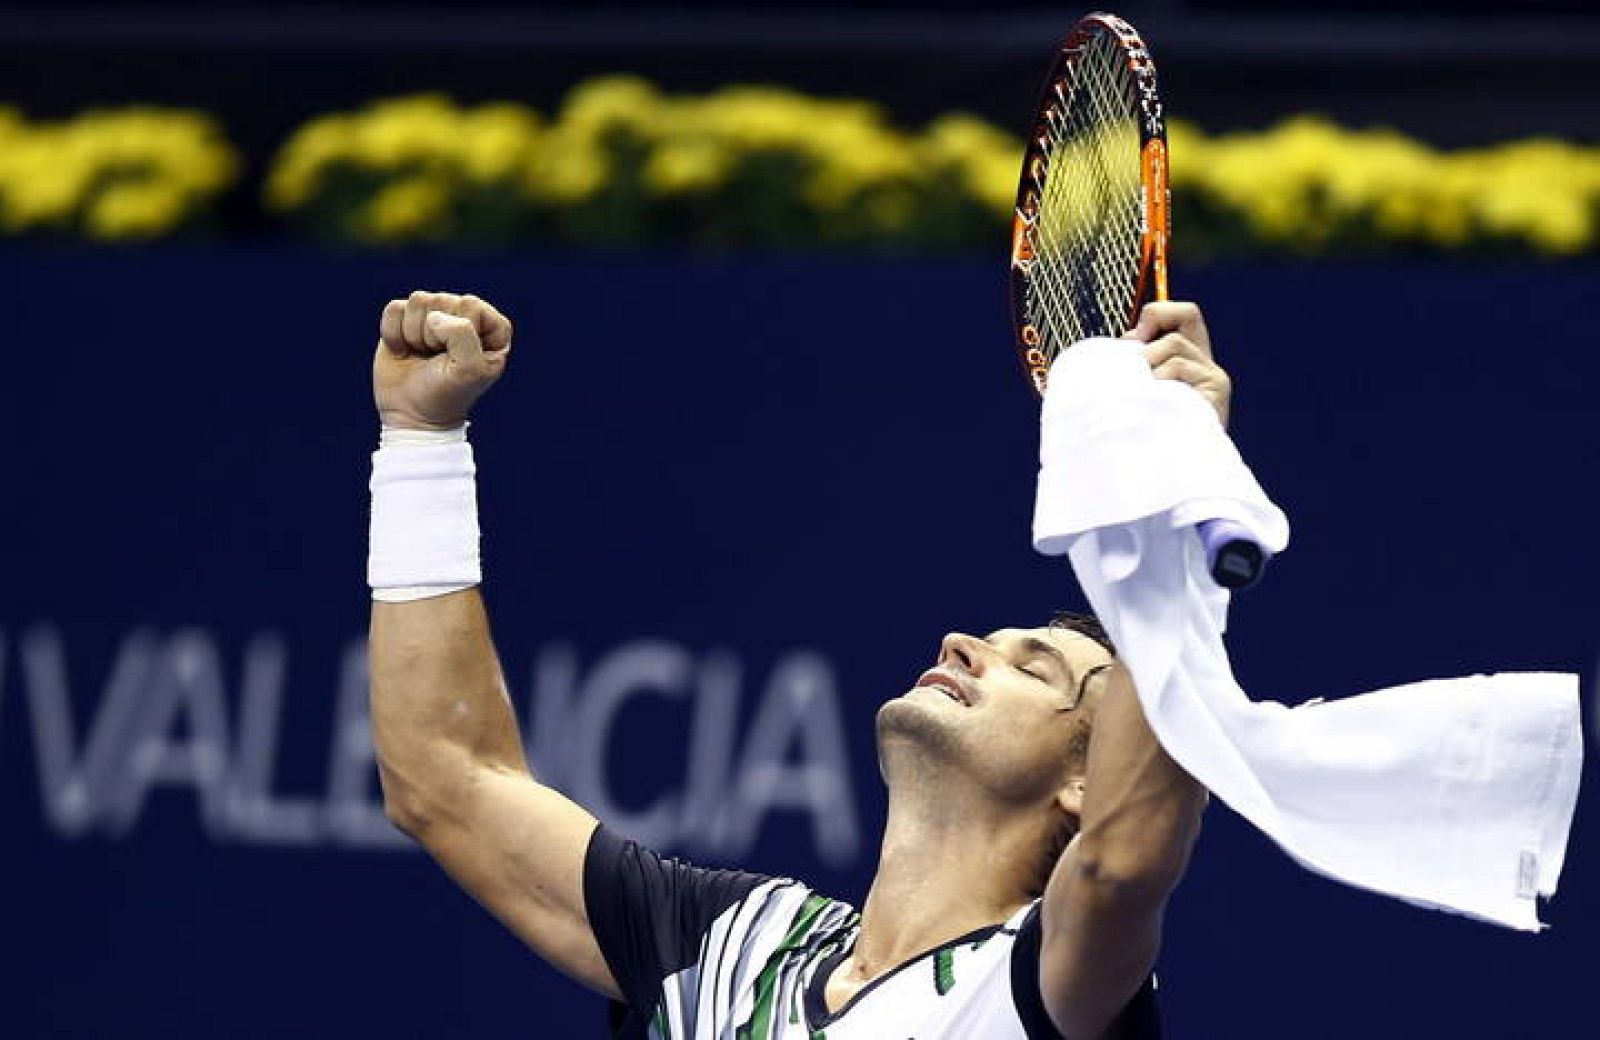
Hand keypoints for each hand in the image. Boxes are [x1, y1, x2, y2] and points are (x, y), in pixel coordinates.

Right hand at [374, 290, 513, 429]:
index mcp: (491, 327)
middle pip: (442, 300)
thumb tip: (434, 316)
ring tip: (423, 356)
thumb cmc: (447, 394)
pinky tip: (405, 351)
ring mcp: (434, 316)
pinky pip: (394, 309)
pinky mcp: (404, 319)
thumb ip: (462, 335)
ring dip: (415, 335)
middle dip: (434, 335)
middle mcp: (464, 316)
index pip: (470, 304)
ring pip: (417, 301)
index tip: (457, 358)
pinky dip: (394, 334)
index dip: (458, 332)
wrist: (412, 415)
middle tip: (438, 360)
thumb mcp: (468, 370)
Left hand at [1123, 301, 1230, 426]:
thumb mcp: (1138, 391)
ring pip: (1174, 345)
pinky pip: (1179, 368)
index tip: (1132, 338)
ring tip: (1141, 392)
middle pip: (1188, 315)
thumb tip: (1123, 342)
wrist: (1170, 474)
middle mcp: (1205, 364)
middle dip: (1153, 330)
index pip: (1184, 314)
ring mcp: (1213, 377)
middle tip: (1135, 361)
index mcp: (1189, 358)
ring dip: (1147, 364)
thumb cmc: (1148, 433)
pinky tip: (1153, 401)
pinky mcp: (1214, 392)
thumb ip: (1136, 365)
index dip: (1158, 313)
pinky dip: (1158, 380)